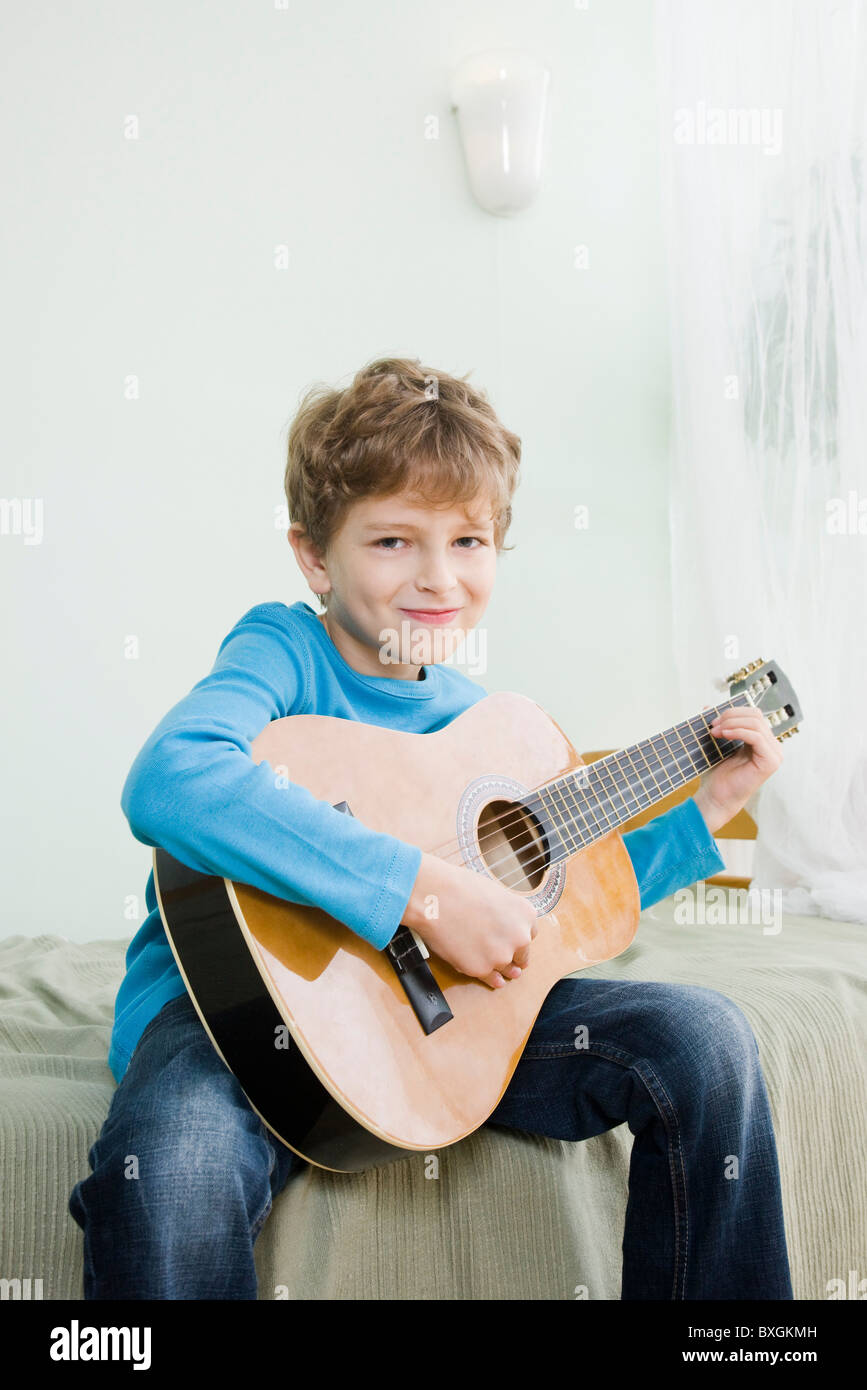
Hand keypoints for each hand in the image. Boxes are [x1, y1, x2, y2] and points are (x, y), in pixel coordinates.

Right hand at [404, 851, 538, 988]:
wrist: (436, 896)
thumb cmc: (460, 889)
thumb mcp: (495, 894)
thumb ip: (505, 914)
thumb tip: (504, 929)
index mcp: (526, 915)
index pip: (529, 935)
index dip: (517, 938)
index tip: (510, 940)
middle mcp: (520, 937)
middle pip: (521, 955)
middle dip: (512, 955)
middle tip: (501, 954)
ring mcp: (501, 955)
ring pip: (505, 969)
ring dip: (501, 968)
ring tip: (496, 968)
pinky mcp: (481, 969)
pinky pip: (488, 977)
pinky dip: (486, 977)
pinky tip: (487, 975)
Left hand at [694, 704, 783, 832]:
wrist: (716, 796)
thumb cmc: (718, 772)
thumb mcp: (718, 743)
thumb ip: (718, 724)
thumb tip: (708, 705)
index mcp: (762, 740)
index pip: (753, 714)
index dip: (732, 712)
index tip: (712, 720)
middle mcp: (772, 745)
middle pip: (756, 716)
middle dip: (731, 716)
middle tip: (712, 725)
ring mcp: (774, 754)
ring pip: (756, 724)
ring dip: (732, 724)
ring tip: (715, 731)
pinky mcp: (771, 762)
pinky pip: (756, 737)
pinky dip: (738, 732)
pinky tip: (723, 735)